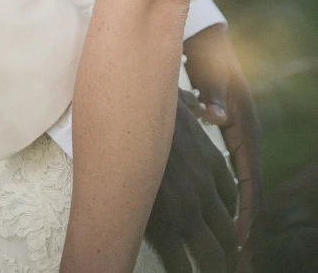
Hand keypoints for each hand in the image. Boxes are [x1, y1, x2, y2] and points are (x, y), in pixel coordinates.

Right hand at [145, 94, 237, 272]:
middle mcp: (206, 189)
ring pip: (212, 253)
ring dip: (212, 266)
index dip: (227, 217)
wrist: (128, 116)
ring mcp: (187, 209)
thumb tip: (195, 102)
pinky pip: (180, 262)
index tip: (220, 228)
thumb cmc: (147, 106)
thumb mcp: (177, 105)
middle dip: (226, 251)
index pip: (230, 199)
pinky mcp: (163, 224)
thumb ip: (191, 108)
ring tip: (206, 272)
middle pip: (227, 233)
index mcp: (211, 162)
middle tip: (219, 261)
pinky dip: (182, 272)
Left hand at [184, 24, 262, 269]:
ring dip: (245, 224)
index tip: (237, 243)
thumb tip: (216, 116)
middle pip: (254, 196)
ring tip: (237, 256)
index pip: (250, 184)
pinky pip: (241, 181)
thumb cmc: (206, 60)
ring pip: (249, 192)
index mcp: (245, 130)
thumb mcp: (211, 78)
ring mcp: (244, 140)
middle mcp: (250, 139)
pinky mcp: (235, 139)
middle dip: (248, 231)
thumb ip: (213, 98)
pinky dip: (239, 206)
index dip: (245, 216)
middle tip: (240, 263)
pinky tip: (230, 226)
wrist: (209, 42)